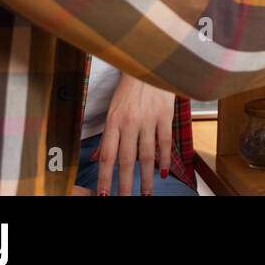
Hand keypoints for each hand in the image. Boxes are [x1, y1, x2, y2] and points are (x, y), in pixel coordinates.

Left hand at [93, 72, 174, 195]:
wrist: (149, 64)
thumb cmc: (130, 87)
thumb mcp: (113, 109)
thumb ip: (108, 136)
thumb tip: (99, 158)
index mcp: (114, 121)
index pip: (108, 155)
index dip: (105, 177)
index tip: (104, 194)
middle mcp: (130, 122)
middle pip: (126, 160)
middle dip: (124, 184)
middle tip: (124, 200)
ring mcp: (149, 119)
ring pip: (146, 155)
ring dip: (146, 178)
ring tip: (146, 194)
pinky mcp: (165, 115)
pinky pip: (165, 142)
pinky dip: (164, 158)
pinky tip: (163, 172)